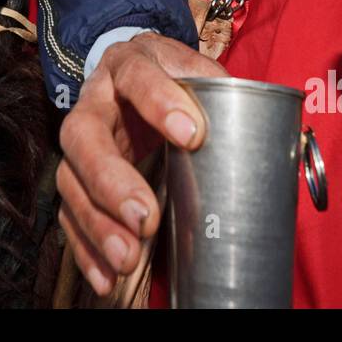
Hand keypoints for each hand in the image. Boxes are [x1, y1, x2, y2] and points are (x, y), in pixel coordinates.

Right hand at [56, 32, 226, 296]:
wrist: (130, 74)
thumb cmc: (169, 76)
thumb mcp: (194, 68)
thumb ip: (222, 91)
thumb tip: (272, 135)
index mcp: (127, 64)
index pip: (137, 76)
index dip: (159, 102)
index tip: (192, 136)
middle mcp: (95, 102)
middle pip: (84, 136)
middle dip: (111, 180)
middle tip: (144, 217)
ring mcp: (80, 144)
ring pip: (71, 182)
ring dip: (98, 224)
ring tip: (128, 258)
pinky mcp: (76, 179)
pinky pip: (70, 215)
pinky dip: (86, 249)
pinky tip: (106, 277)